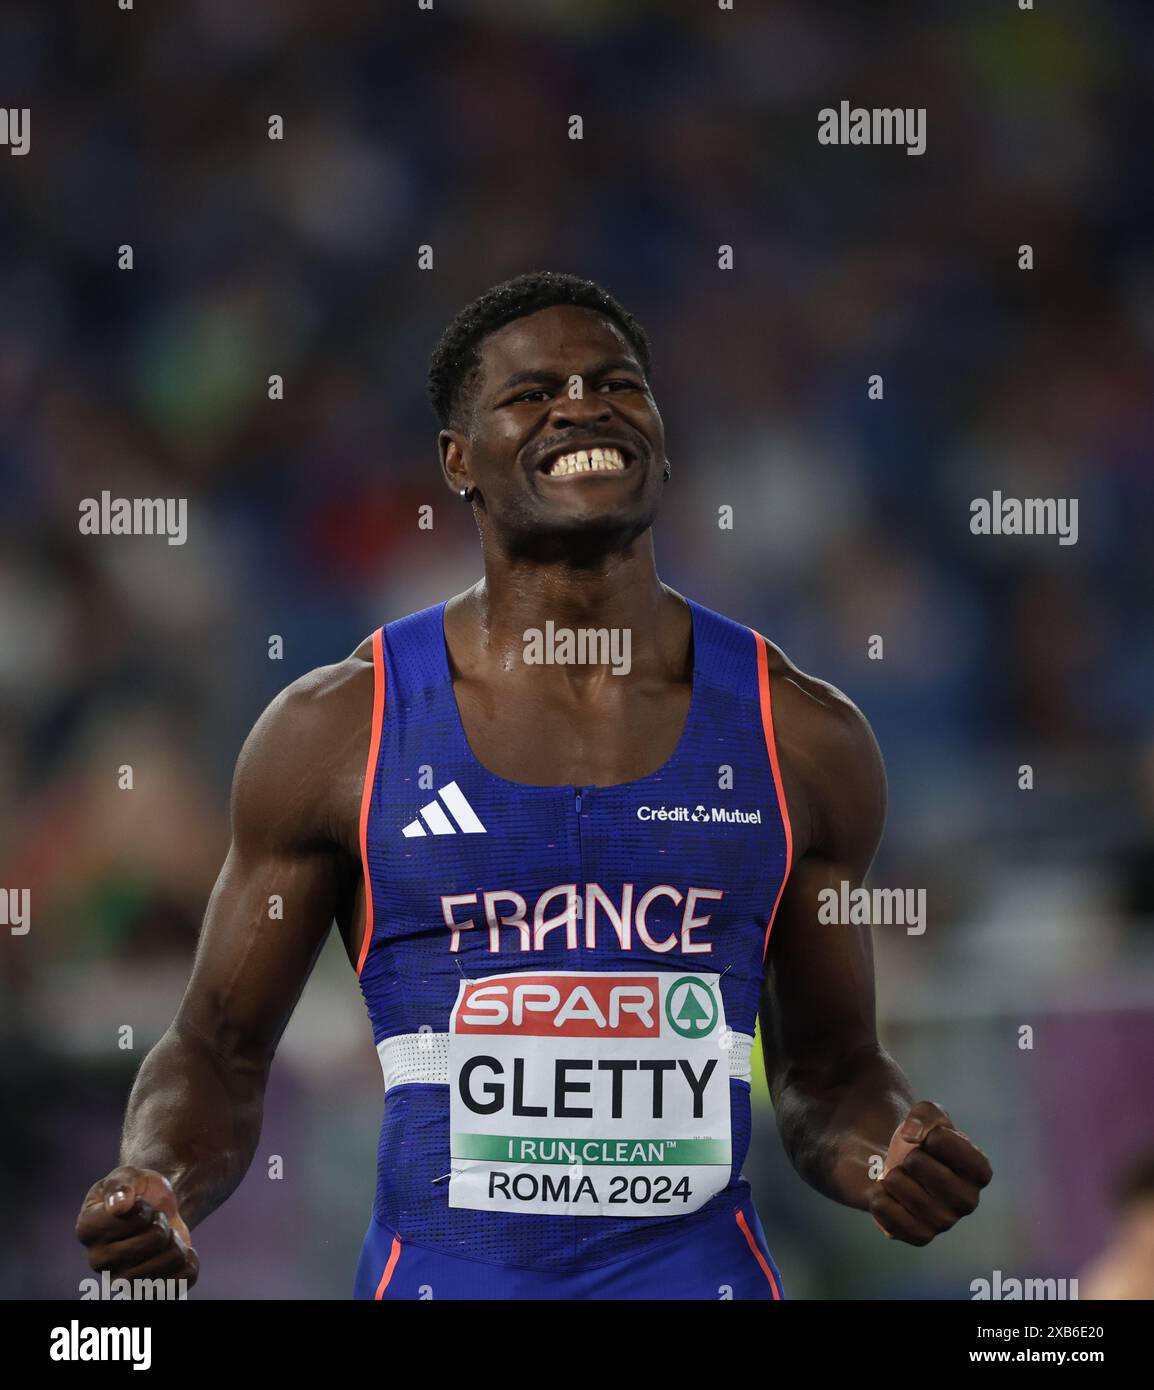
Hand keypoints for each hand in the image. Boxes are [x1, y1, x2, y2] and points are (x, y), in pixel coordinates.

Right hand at [76, 1166, 198, 1287]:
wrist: (153, 1210)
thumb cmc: (136, 1190)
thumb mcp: (128, 1174)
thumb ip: (121, 1185)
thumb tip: (118, 1205)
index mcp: (88, 1229)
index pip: (133, 1220)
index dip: (146, 1208)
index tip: (138, 1203)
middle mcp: (98, 1261)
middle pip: (155, 1240)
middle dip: (163, 1223)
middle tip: (154, 1220)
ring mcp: (120, 1282)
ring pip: (171, 1261)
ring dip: (176, 1242)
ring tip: (163, 1236)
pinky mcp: (144, 1293)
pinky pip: (181, 1283)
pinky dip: (189, 1263)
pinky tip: (180, 1253)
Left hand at [868, 1101, 991, 1245]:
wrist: (891, 1163)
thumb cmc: (918, 1140)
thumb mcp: (926, 1113)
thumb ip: (925, 1114)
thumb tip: (912, 1137)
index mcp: (979, 1171)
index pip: (952, 1146)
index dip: (934, 1137)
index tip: (931, 1140)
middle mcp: (968, 1201)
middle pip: (921, 1166)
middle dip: (908, 1156)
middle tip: (912, 1161)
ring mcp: (944, 1222)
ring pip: (903, 1189)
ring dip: (892, 1176)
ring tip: (899, 1177)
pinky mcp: (921, 1236)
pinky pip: (892, 1219)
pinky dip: (880, 1199)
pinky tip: (885, 1193)